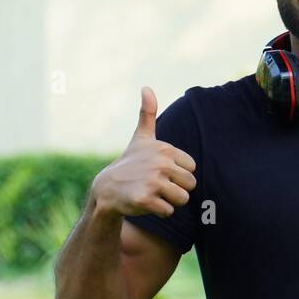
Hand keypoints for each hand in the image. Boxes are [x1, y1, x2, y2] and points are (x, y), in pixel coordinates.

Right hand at [90, 86, 196, 218]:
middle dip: (176, 189)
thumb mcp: (141, 138)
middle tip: (156, 185)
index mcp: (165, 149)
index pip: (192, 169)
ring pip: (182, 199)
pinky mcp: (145, 200)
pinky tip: (145, 203)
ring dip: (169, 201)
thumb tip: (146, 87)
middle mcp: (160, 164)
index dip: (178, 174)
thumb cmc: (130, 163)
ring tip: (152, 193)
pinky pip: (169, 211)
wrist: (106, 189)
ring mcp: (152, 182)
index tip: (160, 171)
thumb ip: (148, 114)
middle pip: (190, 185)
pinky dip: (159, 211)